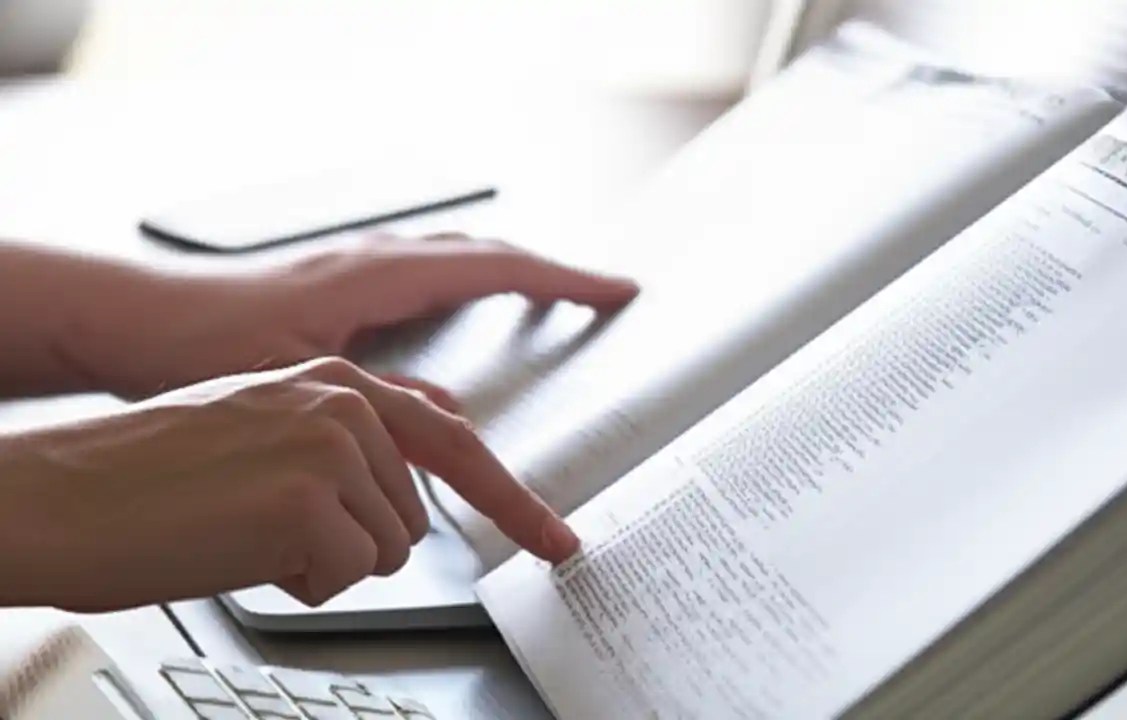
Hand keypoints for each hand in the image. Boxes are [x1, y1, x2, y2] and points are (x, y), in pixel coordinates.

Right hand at [0, 357, 579, 611]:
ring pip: (385, 551)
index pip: (454, 444)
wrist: (62, 491)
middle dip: (352, 540)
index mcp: (338, 380)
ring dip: (321, 560)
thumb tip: (428, 440)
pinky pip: (348, 577)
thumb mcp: (267, 425)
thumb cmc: (151, 471)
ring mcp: (333, 445)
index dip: (513, 501)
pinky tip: (238, 547)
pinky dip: (297, 582)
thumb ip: (352, 431)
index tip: (558, 539)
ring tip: (245, 527)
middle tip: (266, 524)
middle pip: (413, 516)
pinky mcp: (311, 497)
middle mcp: (345, 401)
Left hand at [69, 233, 638, 397]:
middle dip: (552, 272)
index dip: (564, 280)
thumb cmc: (198, 347)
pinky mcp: (341, 283)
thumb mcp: (300, 385)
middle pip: (486, 254)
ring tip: (554, 298)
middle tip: (604, 294)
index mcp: (375, 275)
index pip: (494, 267)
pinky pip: (430, 273)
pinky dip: (472, 284)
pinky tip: (467, 314)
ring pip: (457, 259)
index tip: (614, 291)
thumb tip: (451, 416)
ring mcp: (357, 267)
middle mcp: (372, 260)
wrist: (134, 321)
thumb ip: (380, 403)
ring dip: (513, 273)